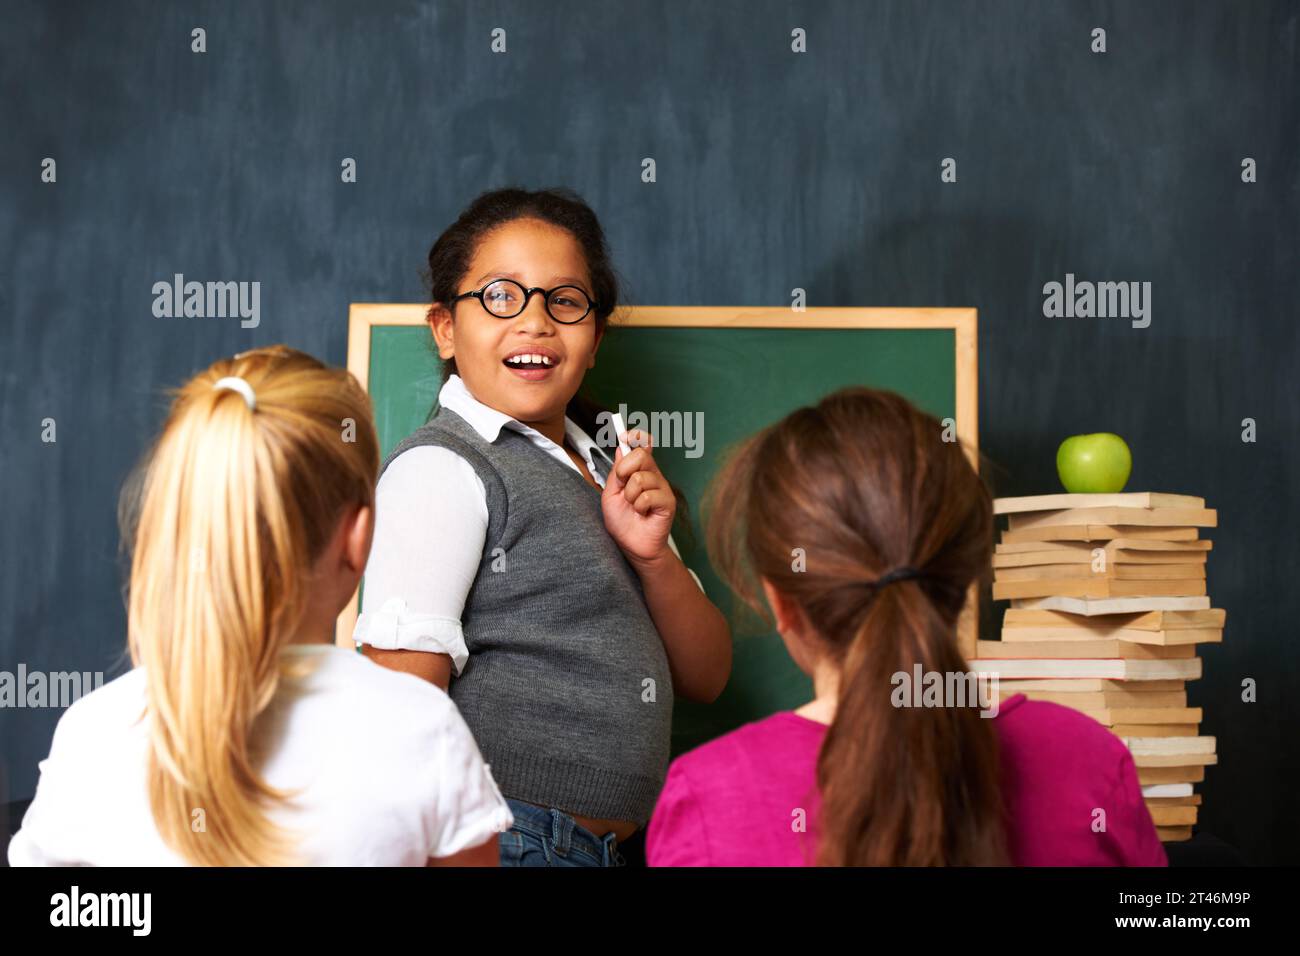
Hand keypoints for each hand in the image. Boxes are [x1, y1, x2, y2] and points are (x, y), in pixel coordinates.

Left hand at [601, 428, 674, 568]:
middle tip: (622, 486)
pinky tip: (642, 514)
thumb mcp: (610, 494)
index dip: (636, 436)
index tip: (625, 436)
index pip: (643, 444)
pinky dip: (638, 507)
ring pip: (641, 479)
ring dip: (630, 496)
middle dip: (624, 470)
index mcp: (640, 470)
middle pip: (640, 455)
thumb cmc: (622, 522)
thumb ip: (616, 472)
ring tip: (633, 507)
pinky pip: (647, 496)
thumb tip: (620, 447)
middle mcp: (653, 475)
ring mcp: (662, 488)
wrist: (632, 546)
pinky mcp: (668, 502)